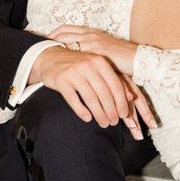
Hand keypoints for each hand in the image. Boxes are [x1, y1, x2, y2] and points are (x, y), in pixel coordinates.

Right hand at [32, 29, 154, 137]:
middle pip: (104, 94)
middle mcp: (88, 66)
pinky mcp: (61, 80)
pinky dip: (82, 111)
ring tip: (103, 123)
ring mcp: (74, 73)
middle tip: (113, 123)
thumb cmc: (78, 65)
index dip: (121, 102)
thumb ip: (113, 80)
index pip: (115, 86)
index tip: (124, 115)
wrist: (49, 57)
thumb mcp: (97, 68)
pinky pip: (74, 100)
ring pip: (91, 99)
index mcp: (100, 62)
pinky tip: (87, 119)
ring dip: (99, 114)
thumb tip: (130, 97)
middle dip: (111, 111)